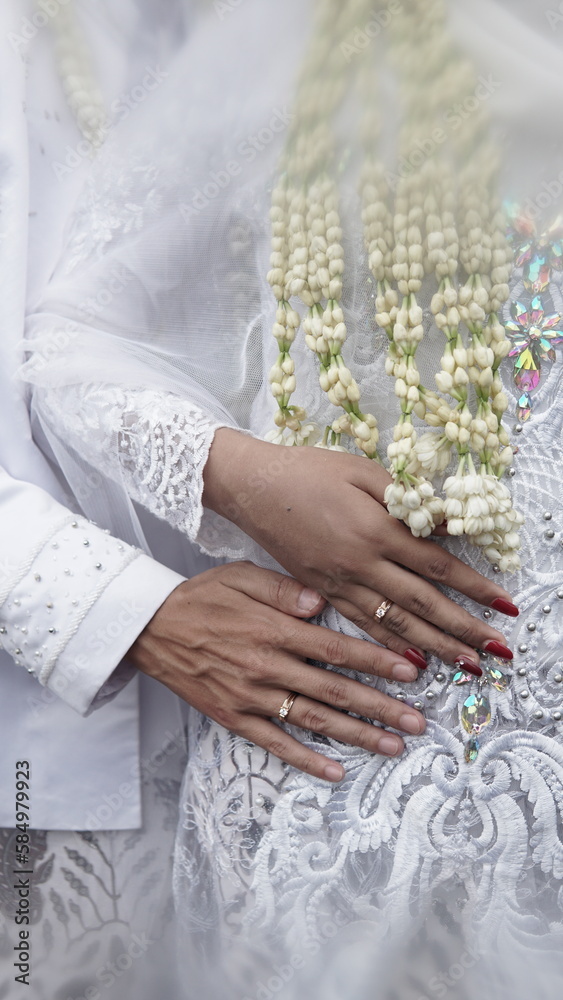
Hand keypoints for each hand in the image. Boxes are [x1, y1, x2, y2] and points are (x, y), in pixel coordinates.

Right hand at [128, 562, 426, 781]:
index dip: (376, 661)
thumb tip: (320, 602)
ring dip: (357, 736)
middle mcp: (268, 667)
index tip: (411, 672)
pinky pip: (275, 744)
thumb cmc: (201, 598)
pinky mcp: (235, 718)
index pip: (336, 650)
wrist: (151, 629)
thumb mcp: (241, 576)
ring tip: (394, 747)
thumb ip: (283, 589)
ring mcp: (252, 697)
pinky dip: (305, 760)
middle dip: (381, 707)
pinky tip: (333, 772)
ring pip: (314, 720)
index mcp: (274, 630)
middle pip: (335, 691)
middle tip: (418, 721)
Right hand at [203, 429, 518, 672]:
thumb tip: (446, 524)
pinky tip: (407, 666)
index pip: (437, 566)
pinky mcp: (318, 594)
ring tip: (464, 666)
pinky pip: (356, 629)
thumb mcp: (360, 471)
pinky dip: (384, 650)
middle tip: (496, 651)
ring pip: (392, 625)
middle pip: (421, 605)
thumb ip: (404, 499)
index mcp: (373, 530)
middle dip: (463, 629)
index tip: (505, 605)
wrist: (252, 487)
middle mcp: (359, 565)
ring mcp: (336, 585)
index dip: (475, 587)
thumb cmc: (307, 471)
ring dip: (433, 647)